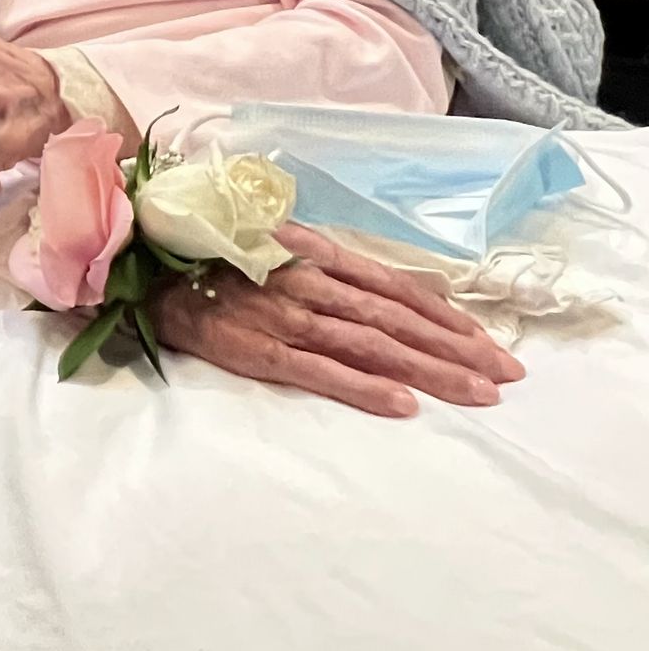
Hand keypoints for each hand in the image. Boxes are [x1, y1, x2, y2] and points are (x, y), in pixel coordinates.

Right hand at [150, 222, 523, 416]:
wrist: (144, 269)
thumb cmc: (213, 259)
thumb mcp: (277, 247)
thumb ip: (333, 267)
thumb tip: (400, 289)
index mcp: (314, 254)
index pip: (395, 287)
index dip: (447, 315)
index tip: (492, 344)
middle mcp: (308, 282)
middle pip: (395, 319)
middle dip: (457, 349)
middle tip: (506, 378)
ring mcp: (284, 315)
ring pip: (371, 344)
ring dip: (428, 370)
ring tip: (476, 394)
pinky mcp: (257, 349)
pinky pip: (319, 370)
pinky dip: (363, 386)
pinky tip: (403, 404)